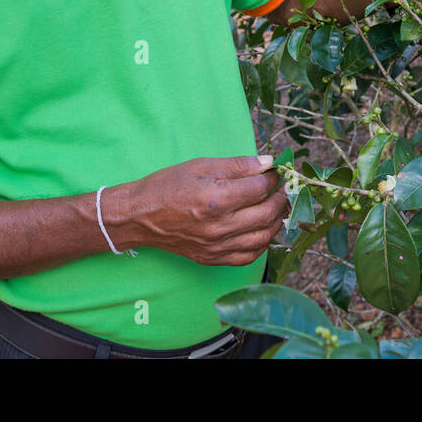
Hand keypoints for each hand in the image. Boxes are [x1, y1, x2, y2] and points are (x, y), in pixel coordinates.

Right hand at [117, 156, 289, 265]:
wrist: (139, 217)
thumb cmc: (167, 186)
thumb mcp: (201, 166)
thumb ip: (237, 165)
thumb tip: (268, 163)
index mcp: (217, 200)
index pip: (260, 189)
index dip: (273, 178)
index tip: (275, 172)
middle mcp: (220, 227)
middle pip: (267, 214)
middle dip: (281, 199)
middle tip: (283, 188)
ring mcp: (218, 247)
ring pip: (263, 238)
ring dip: (276, 221)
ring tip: (276, 207)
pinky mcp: (213, 259)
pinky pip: (248, 257)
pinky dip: (262, 243)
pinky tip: (262, 229)